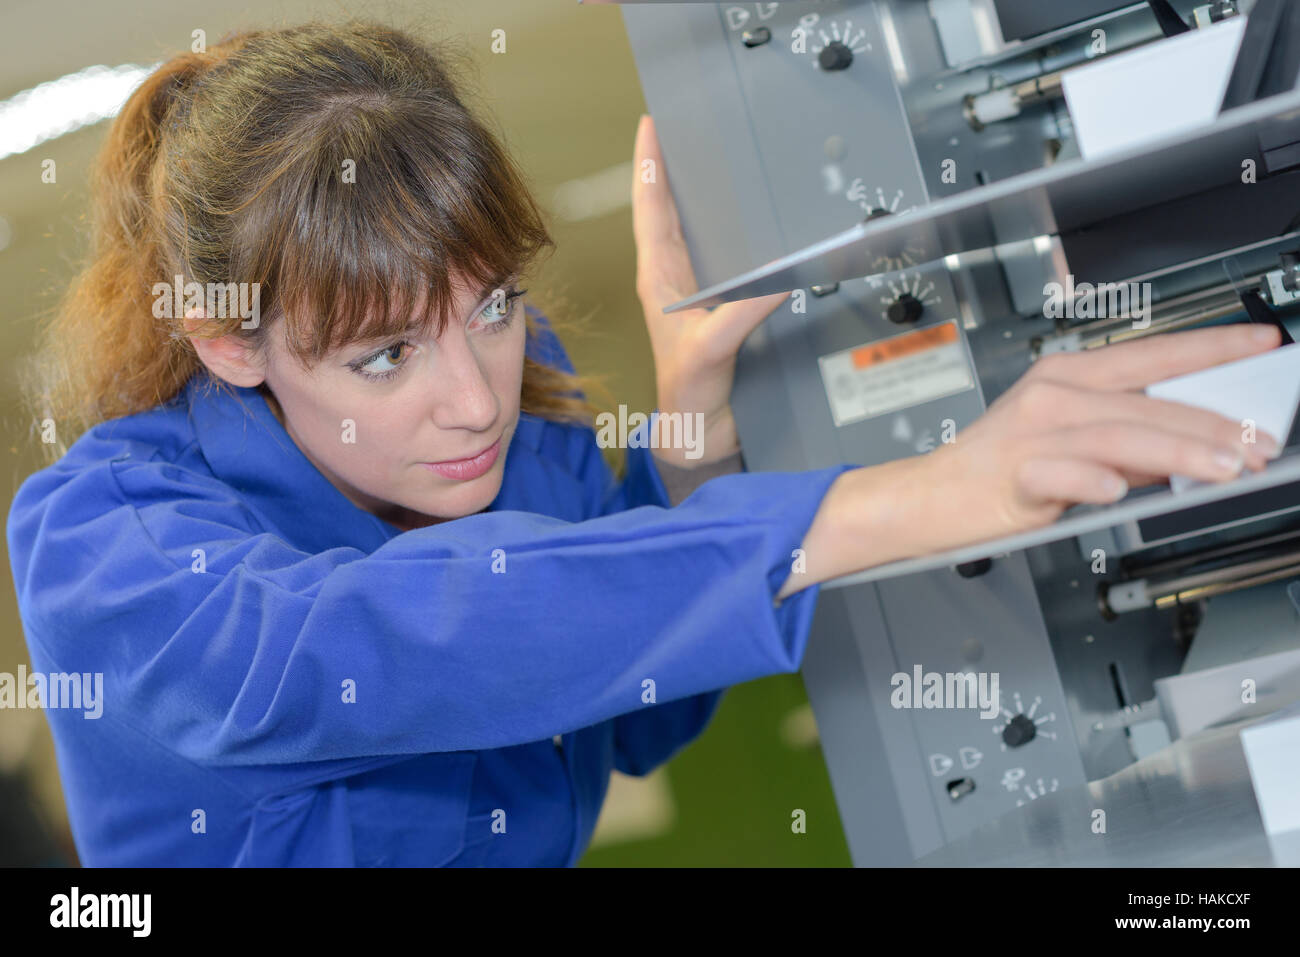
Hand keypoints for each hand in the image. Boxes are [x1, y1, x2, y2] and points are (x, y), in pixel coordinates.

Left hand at [630, 114, 789, 466]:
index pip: (651, 210)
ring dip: (702, 197)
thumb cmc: (688, 396)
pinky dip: (735, 234)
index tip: (651, 125)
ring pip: (695, 231)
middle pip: (670, 210)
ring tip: (716, 159)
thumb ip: (741, 314)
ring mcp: (696, 293)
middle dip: (675, 167)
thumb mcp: (712, 349)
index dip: (649, 166)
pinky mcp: (719, 308)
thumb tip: (777, 279)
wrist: (699, 435)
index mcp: (660, 280)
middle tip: (687, 126)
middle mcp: (674, 280)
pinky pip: (725, 257)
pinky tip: (753, 223)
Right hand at [918, 322, 1282, 549]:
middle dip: (1213, 421)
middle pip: (1146, 400)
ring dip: (1179, 450)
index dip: (1211, 348)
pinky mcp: (1013, 474)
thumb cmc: (996, 468)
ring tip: (1225, 468)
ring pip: (1119, 433)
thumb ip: (1129, 442)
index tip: (1261, 345)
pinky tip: (1120, 492)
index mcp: (1068, 376)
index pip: (1153, 354)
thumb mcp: (1070, 443)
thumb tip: (1192, 446)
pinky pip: (1061, 474)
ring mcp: (1032, 433)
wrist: (927, 497)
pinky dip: (1093, 480)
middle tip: (1259, 442)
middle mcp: (1052, 395)